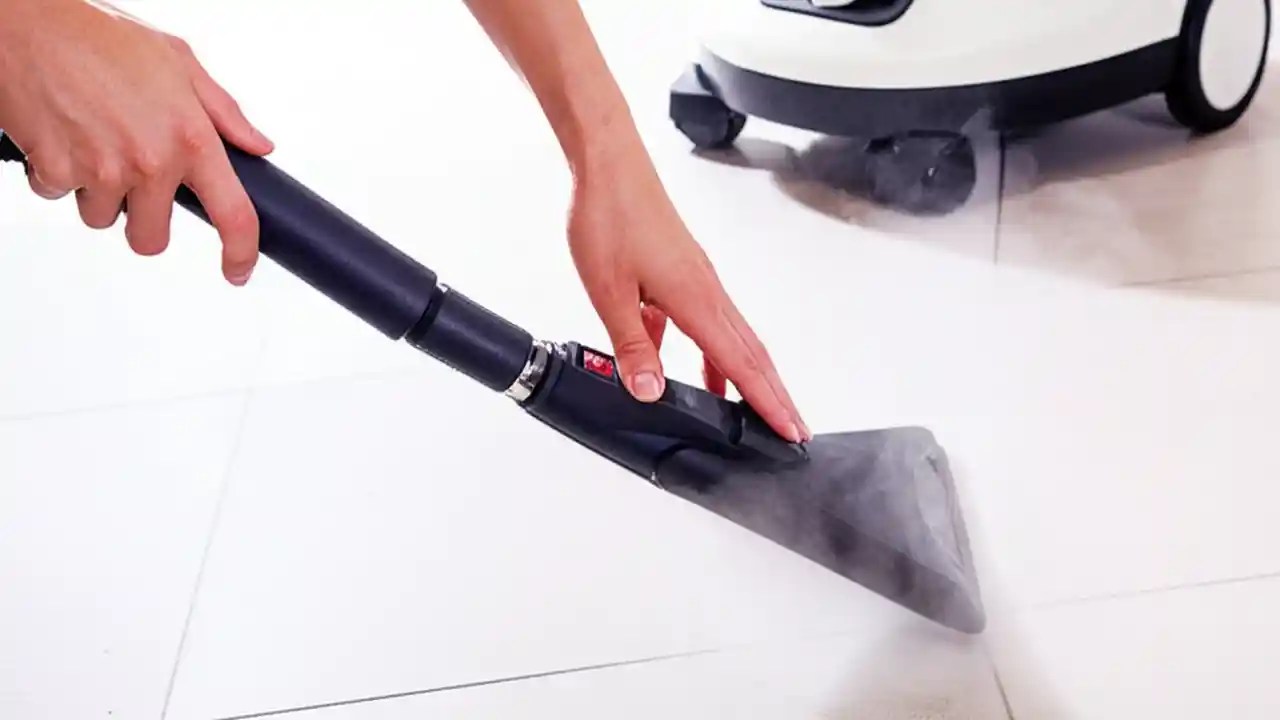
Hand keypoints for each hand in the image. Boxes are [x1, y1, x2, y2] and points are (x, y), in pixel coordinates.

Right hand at [0, 0, 272, 284]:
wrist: (26, 20)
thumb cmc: (101, 35)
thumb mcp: (178, 61)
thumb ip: (223, 111)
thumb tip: (259, 147)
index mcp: (192, 137)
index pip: (233, 214)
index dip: (240, 254)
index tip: (237, 272)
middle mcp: (152, 160)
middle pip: (151, 239)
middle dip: (141, 220)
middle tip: (131, 181)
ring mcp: (103, 169)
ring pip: (103, 219)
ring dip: (97, 192)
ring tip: (91, 138)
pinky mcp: (56, 170)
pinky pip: (59, 196)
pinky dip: (56, 173)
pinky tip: (59, 133)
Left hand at [567, 140, 810, 443]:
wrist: (607, 166)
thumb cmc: (609, 216)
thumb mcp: (609, 292)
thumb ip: (632, 346)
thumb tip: (650, 391)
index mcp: (696, 298)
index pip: (741, 364)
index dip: (769, 402)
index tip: (792, 432)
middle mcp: (707, 289)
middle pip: (751, 354)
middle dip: (774, 396)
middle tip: (793, 431)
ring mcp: (699, 279)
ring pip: (730, 338)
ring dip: (742, 375)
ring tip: (745, 409)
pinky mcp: (685, 272)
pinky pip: (704, 321)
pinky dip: (704, 350)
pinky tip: (677, 363)